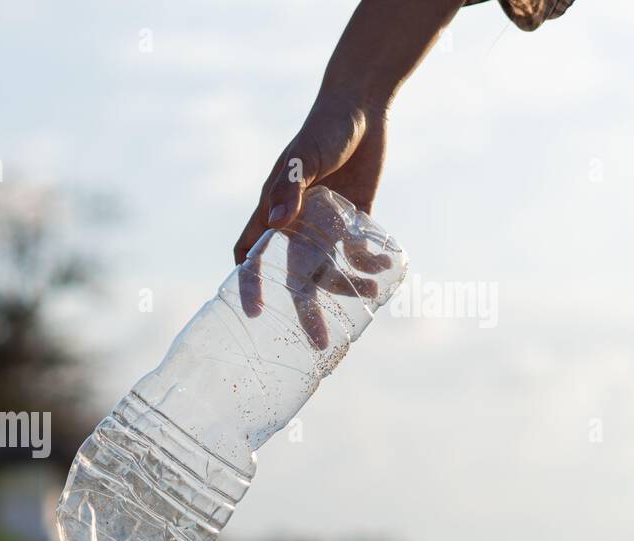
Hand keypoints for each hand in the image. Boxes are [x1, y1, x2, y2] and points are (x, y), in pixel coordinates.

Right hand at [233, 94, 390, 349]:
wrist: (365, 106)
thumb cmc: (324, 129)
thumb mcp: (304, 157)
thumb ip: (289, 188)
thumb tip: (276, 225)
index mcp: (273, 212)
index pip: (252, 256)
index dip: (249, 285)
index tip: (254, 313)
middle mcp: (297, 224)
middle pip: (295, 278)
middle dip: (305, 311)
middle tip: (318, 342)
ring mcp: (326, 224)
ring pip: (331, 270)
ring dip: (346, 289)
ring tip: (369, 299)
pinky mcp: (355, 218)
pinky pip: (359, 251)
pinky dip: (370, 262)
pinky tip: (384, 268)